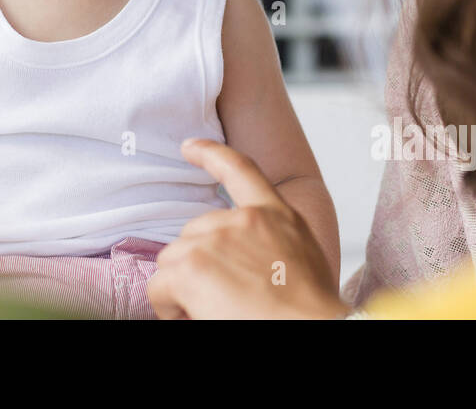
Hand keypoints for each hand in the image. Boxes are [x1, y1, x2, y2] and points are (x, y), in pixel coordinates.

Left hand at [147, 138, 347, 318]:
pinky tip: (194, 317)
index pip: (240, 170)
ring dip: (184, 288)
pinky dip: (169, 307)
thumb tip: (240, 259)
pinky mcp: (193, 267)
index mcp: (277, 215)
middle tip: (224, 299)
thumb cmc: (309, 310)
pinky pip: (159, 287)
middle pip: (193, 234)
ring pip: (173, 261)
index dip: (210, 154)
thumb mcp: (302, 256)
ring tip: (215, 312)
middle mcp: (244, 220)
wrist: (316, 329)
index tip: (188, 146)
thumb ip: (269, 242)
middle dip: (198, 266)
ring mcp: (215, 240)